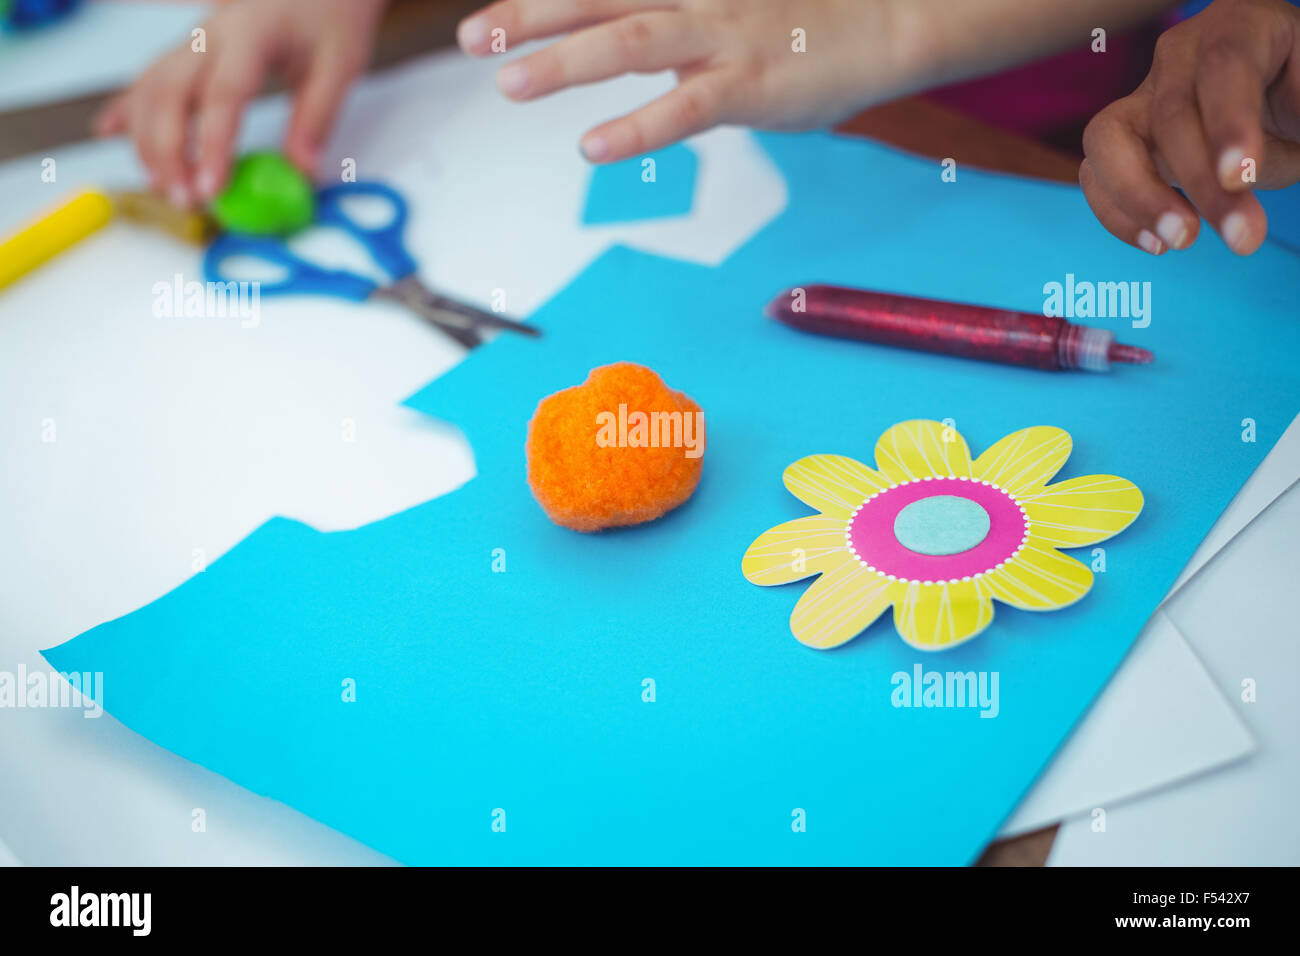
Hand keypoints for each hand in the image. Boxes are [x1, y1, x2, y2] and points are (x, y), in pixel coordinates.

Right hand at [94, 0, 388, 206]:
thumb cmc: (327, 19)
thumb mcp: (340, 66)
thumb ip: (318, 118)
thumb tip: (303, 173)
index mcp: (252, 34)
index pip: (224, 93)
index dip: (212, 144)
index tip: (212, 189)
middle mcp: (210, 34)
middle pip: (170, 92)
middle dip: (168, 151)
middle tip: (186, 200)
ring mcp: (191, 41)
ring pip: (150, 88)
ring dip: (148, 141)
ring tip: (166, 188)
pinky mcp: (184, 51)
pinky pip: (146, 79)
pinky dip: (127, 109)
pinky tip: (109, 133)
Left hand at [457, 0, 905, 162]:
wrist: (888, 21)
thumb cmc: (804, 18)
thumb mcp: (725, 2)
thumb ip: (666, 17)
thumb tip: (615, 31)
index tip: (486, 14)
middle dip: (527, 16)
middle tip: (469, 38)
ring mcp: (722, 36)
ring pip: (630, 42)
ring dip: (564, 62)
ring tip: (507, 83)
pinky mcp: (751, 85)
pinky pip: (684, 109)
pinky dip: (636, 129)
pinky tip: (592, 147)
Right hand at [1080, 0, 1299, 255]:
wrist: (1270, 110)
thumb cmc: (1294, 99)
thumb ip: (1296, 115)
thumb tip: (1246, 169)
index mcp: (1238, 28)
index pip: (1224, 66)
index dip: (1229, 123)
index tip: (1240, 179)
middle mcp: (1179, 58)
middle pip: (1168, 115)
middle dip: (1200, 184)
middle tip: (1240, 237)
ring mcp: (1140, 99)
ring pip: (1107, 140)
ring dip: (1139, 198)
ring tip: (1181, 240)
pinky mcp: (1118, 143)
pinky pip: (1095, 176)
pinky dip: (1119, 216)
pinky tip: (1159, 244)